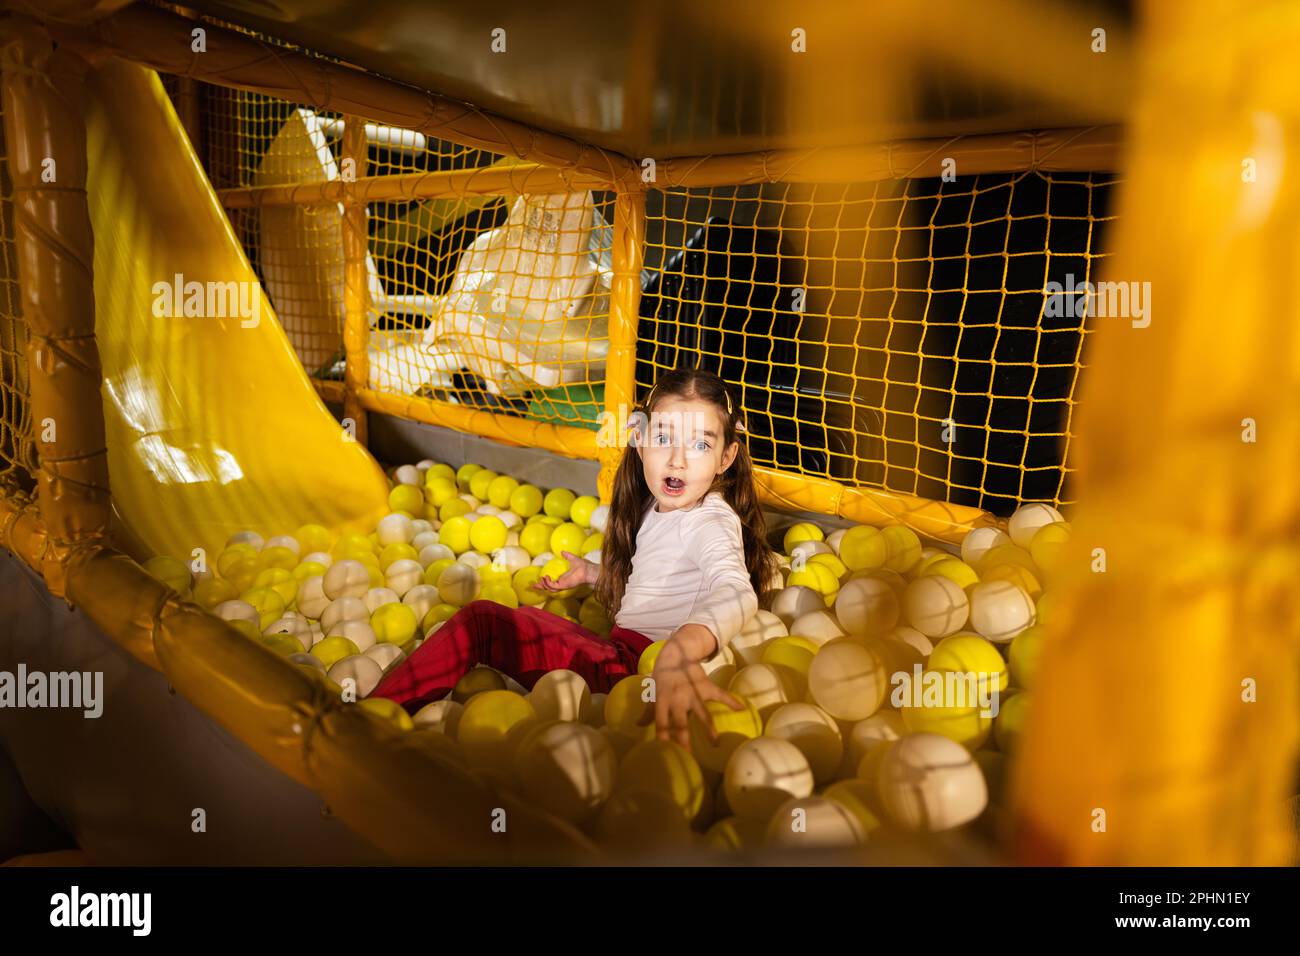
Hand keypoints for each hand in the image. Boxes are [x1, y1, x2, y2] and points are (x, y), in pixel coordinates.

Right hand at [532, 551, 595, 591]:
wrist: (588, 569)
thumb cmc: (584, 566)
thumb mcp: (573, 559)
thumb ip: (567, 555)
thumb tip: (562, 552)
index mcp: (564, 578)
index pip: (552, 582)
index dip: (545, 581)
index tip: (539, 579)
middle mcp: (563, 583)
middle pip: (549, 587)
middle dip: (541, 586)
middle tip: (533, 585)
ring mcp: (563, 585)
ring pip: (550, 588)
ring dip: (544, 584)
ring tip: (541, 579)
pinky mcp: (564, 585)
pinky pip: (553, 586)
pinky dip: (548, 583)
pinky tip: (546, 577)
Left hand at [640, 627, 743, 750]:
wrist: (677, 653)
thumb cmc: (662, 676)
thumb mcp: (653, 692)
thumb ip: (648, 710)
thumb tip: (638, 725)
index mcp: (663, 701)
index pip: (661, 721)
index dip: (662, 735)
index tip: (664, 750)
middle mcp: (679, 699)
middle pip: (682, 722)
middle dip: (684, 739)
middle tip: (688, 755)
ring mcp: (694, 693)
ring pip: (703, 713)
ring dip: (708, 728)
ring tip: (715, 742)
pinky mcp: (707, 687)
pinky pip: (721, 695)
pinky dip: (731, 701)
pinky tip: (741, 708)